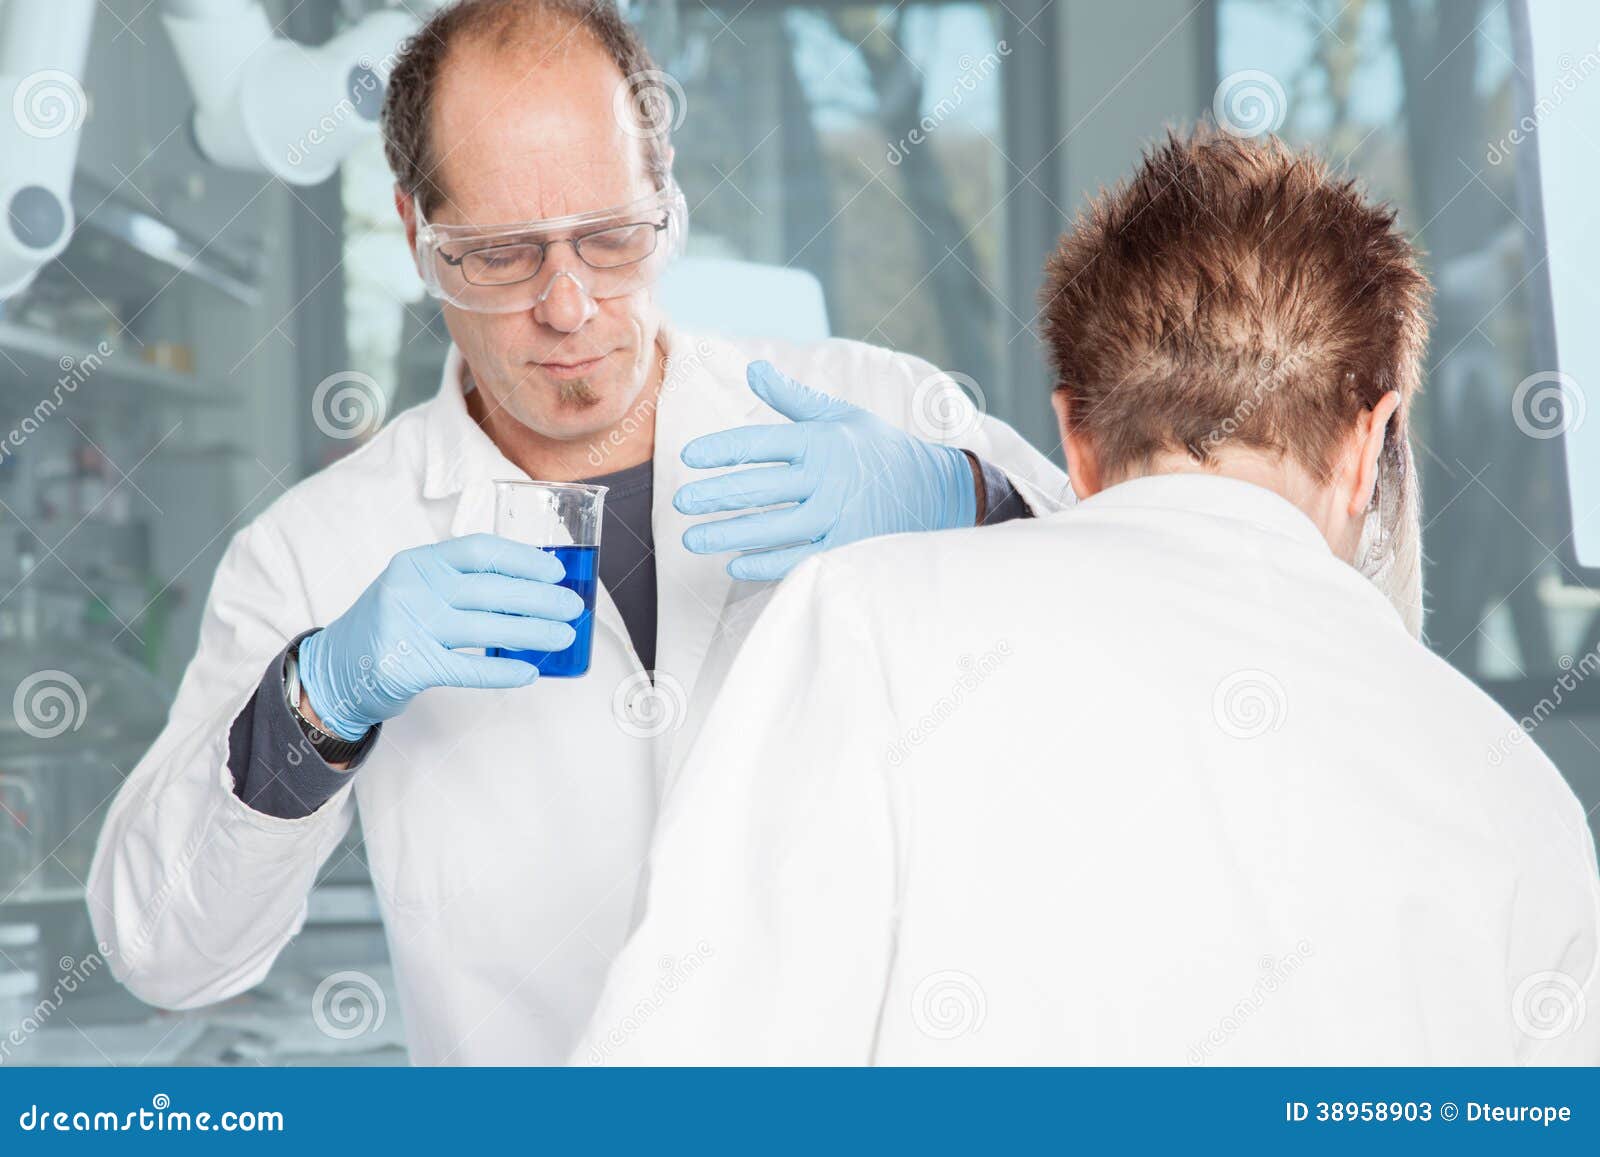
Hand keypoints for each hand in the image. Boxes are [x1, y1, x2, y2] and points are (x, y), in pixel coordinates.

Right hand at [296, 534, 584, 740]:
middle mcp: (411, 588)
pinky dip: (501, 671)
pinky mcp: (407, 665)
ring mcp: (407, 626)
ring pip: (485, 627)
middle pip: (490, 589)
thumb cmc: (392, 626)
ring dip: (532, 632)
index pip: (479, 550)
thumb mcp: (416, 589)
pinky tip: (529, 673)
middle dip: (540, 598)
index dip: (522, 559)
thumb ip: (460, 584)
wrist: (335, 669)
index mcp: (418, 562)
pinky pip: (466, 667)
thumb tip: (532, 589)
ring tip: (564, 637)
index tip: (555, 571)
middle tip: (574, 607)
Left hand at [673, 361, 978, 579]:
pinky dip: (765, 562)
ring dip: (728, 533)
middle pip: (760, 487)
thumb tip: (753, 370)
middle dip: (715, 495)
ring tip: (691, 539)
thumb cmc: (878, 449)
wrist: (936, 490)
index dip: (723, 449)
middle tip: (679, 503)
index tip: (688, 457)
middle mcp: (827, 477)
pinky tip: (734, 563)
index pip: (762, 442)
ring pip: (773, 526)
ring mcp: (837, 515)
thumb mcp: (840, 416)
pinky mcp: (846, 547)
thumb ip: (792, 399)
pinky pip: (798, 558)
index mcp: (821, 441)